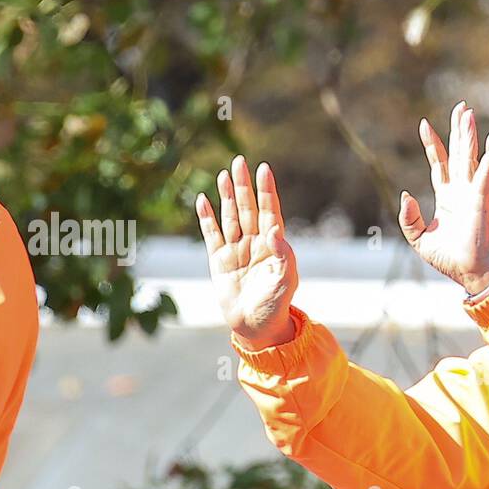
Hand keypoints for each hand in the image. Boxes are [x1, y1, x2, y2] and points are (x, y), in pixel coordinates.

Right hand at [196, 155, 298, 349]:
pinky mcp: (219, 260)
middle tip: (239, 161)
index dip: (266, 190)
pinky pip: (211, 233)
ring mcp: (236, 250)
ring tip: (224, 174)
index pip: (270, 211)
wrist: (256, 326)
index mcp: (273, 245)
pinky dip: (207, 217)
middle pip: (248, 208)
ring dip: (227, 196)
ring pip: (231, 216)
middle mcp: (254, 243)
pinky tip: (203, 199)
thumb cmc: (276, 304)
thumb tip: (274, 229)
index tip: (263, 168)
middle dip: (244, 186)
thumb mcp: (285, 279)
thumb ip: (282, 254)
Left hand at [399, 102, 488, 293]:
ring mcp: (471, 193)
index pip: (439, 164)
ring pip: (470, 157)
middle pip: (458, 153)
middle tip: (461, 107)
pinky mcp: (481, 199)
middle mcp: (459, 191)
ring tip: (468, 112)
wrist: (469, 273)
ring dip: (469, 135)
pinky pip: (486, 172)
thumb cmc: (448, 259)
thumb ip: (408, 218)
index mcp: (446, 197)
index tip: (424, 124)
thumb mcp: (418, 239)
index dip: (433, 144)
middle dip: (457, 130)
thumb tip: (406, 195)